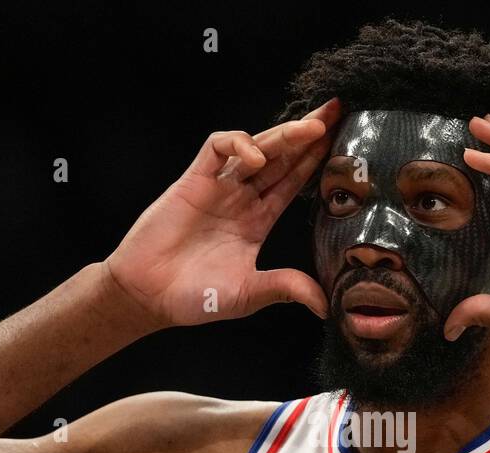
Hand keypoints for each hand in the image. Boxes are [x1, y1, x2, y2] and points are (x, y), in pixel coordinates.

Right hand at [106, 98, 340, 328]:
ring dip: (283, 135)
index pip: (292, 182)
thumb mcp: (249, 294)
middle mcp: (241, 199)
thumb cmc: (195, 298)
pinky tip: (256, 157)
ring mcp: (218, 187)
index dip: (314, 162)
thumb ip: (285, 288)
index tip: (341, 142)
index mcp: (257, 221)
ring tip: (312, 128)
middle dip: (307, 134)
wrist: (148, 295)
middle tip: (335, 111)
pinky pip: (217, 148)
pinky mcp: (193, 180)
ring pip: (256, 147)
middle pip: (280, 156)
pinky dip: (238, 144)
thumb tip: (326, 305)